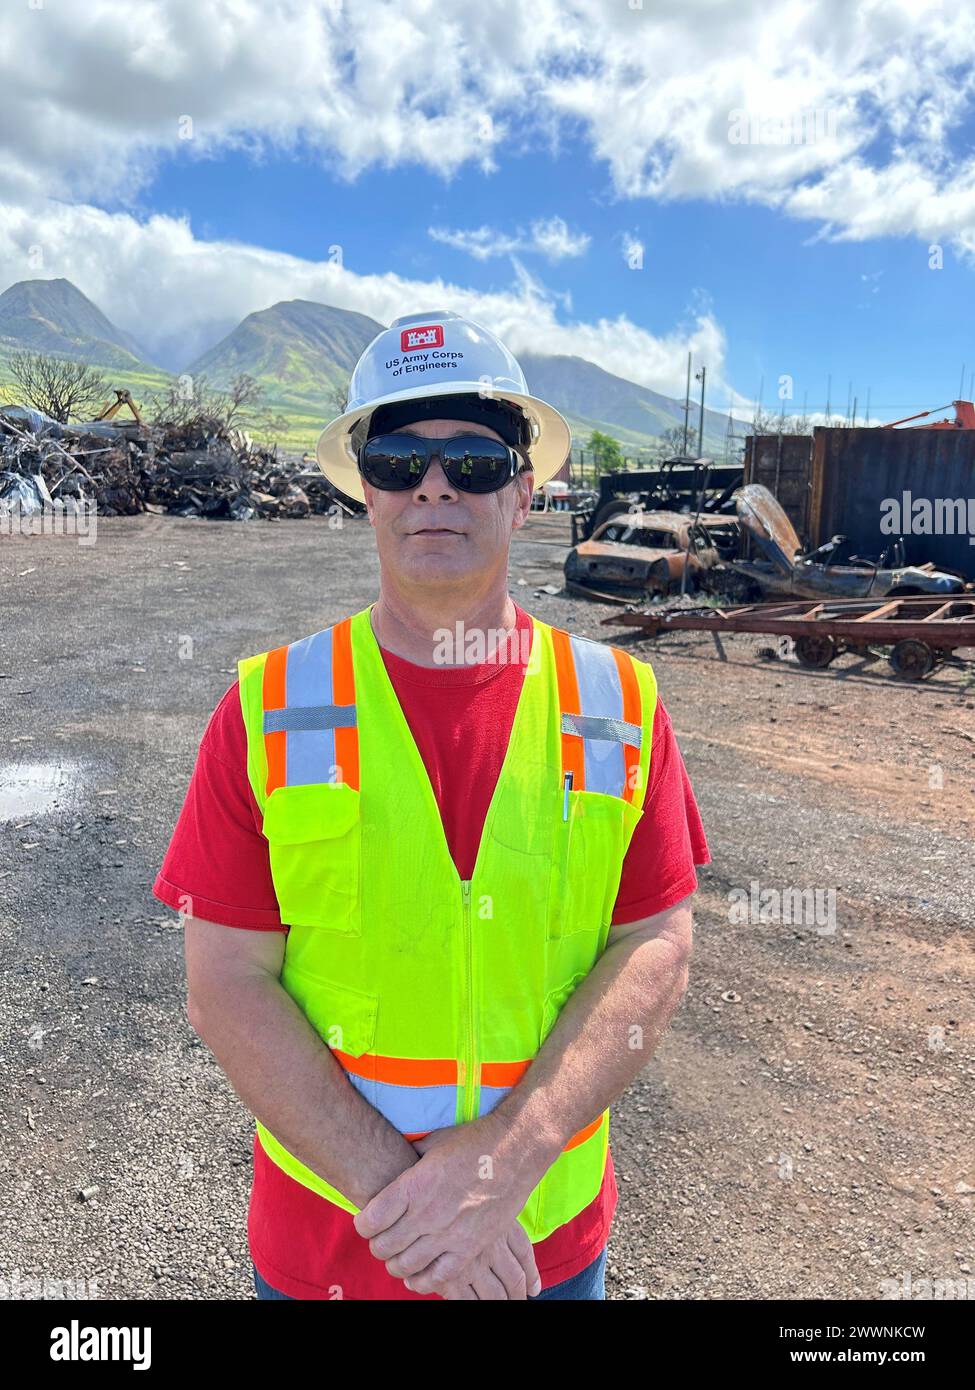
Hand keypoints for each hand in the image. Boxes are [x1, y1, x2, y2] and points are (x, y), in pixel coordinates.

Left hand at [353, 1117, 542, 1296]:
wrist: (515, 1149)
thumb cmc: (472, 1142)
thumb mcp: (431, 1144)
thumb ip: (409, 1162)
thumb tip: (391, 1167)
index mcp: (414, 1185)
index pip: (370, 1220)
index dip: (363, 1224)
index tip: (366, 1223)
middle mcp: (428, 1213)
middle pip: (384, 1246)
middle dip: (377, 1246)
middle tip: (381, 1239)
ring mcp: (450, 1234)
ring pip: (406, 1265)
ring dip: (396, 1264)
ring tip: (397, 1256)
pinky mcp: (471, 1248)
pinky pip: (438, 1277)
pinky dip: (422, 1281)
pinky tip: (417, 1275)